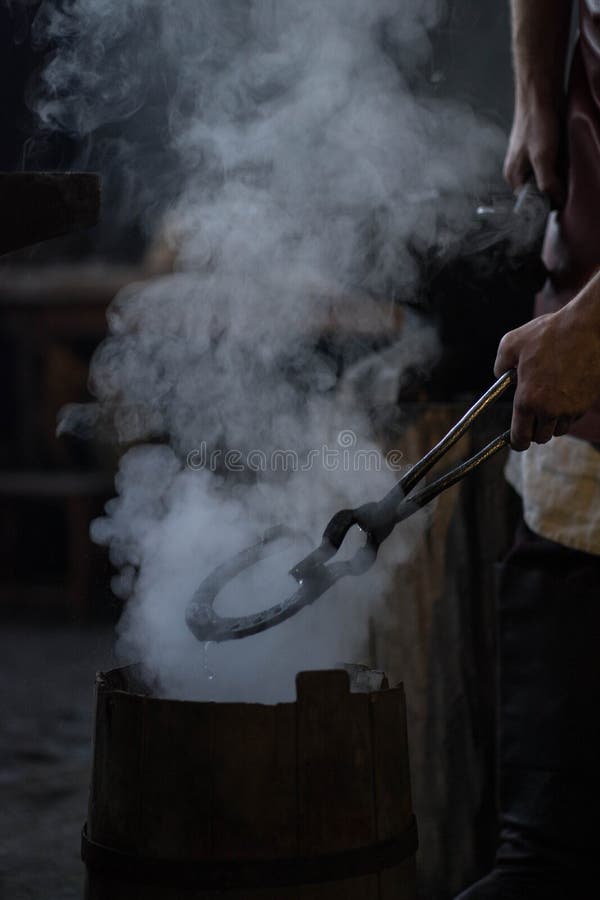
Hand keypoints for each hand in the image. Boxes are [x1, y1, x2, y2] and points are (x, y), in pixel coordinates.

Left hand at [494, 295, 599, 449]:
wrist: (589, 328)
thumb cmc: (550, 333)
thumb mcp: (512, 343)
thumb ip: (500, 363)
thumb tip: (500, 374)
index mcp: (527, 400)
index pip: (520, 437)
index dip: (517, 442)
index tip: (517, 440)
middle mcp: (549, 410)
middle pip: (540, 437)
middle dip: (535, 429)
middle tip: (532, 414)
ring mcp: (571, 408)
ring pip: (559, 429)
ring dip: (552, 421)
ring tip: (549, 400)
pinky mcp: (587, 403)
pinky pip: (574, 417)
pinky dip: (568, 411)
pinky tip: (565, 392)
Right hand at [504, 96, 563, 207]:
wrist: (541, 94)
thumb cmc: (536, 123)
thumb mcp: (542, 158)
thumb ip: (547, 183)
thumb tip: (556, 201)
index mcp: (513, 177)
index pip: (529, 202)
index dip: (545, 202)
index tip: (560, 199)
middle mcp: (519, 171)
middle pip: (538, 191)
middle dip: (553, 189)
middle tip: (565, 181)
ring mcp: (530, 160)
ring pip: (547, 178)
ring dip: (558, 176)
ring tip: (565, 166)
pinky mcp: (540, 150)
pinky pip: (552, 166)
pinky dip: (561, 165)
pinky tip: (566, 158)